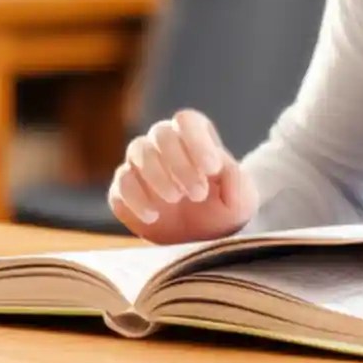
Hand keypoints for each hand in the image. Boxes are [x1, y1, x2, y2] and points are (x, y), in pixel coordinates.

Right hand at [107, 109, 258, 244]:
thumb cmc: (224, 212)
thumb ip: (235, 179)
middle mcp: (165, 145)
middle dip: (178, 162)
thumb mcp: (241, 200)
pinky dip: (134, 199)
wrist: (201, 241)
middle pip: (160, 133)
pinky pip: (120, 185)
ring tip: (175, 200)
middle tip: (197, 193)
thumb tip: (216, 165)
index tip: (212, 169)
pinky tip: (153, 217)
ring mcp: (141, 166)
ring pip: (137, 151)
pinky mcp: (123, 192)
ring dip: (156, 175)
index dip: (197, 140)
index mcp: (196, 137)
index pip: (188, 121)